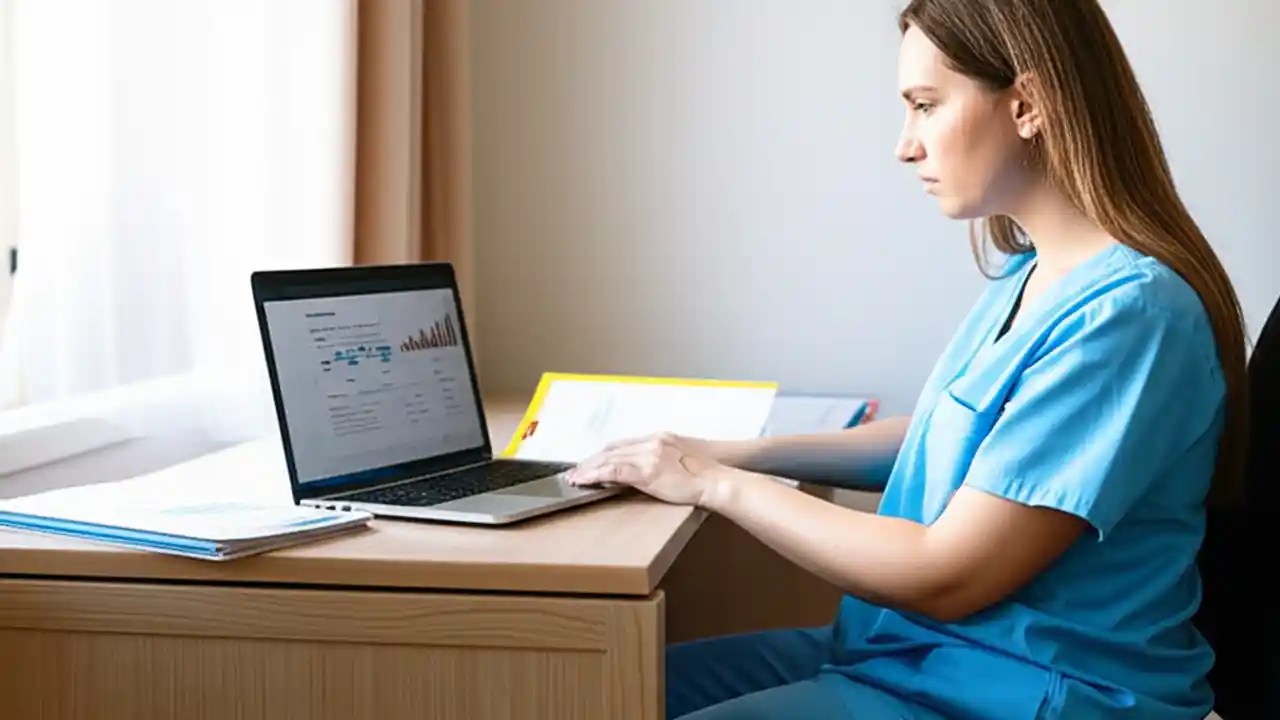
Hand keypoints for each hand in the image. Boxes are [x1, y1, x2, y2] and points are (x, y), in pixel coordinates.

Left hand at [565, 432, 724, 506]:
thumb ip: (658, 461)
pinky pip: (614, 471)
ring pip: (609, 459)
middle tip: (575, 471)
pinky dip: (596, 475)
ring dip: (589, 469)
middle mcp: (651, 442)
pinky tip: (584, 480)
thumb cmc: (704, 476)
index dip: (604, 454)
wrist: (716, 481)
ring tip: (575, 478)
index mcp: (659, 438)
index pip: (623, 444)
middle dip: (592, 461)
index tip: (592, 462)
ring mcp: (649, 455)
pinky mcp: (647, 471)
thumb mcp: (679, 460)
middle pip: (612, 449)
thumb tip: (642, 472)